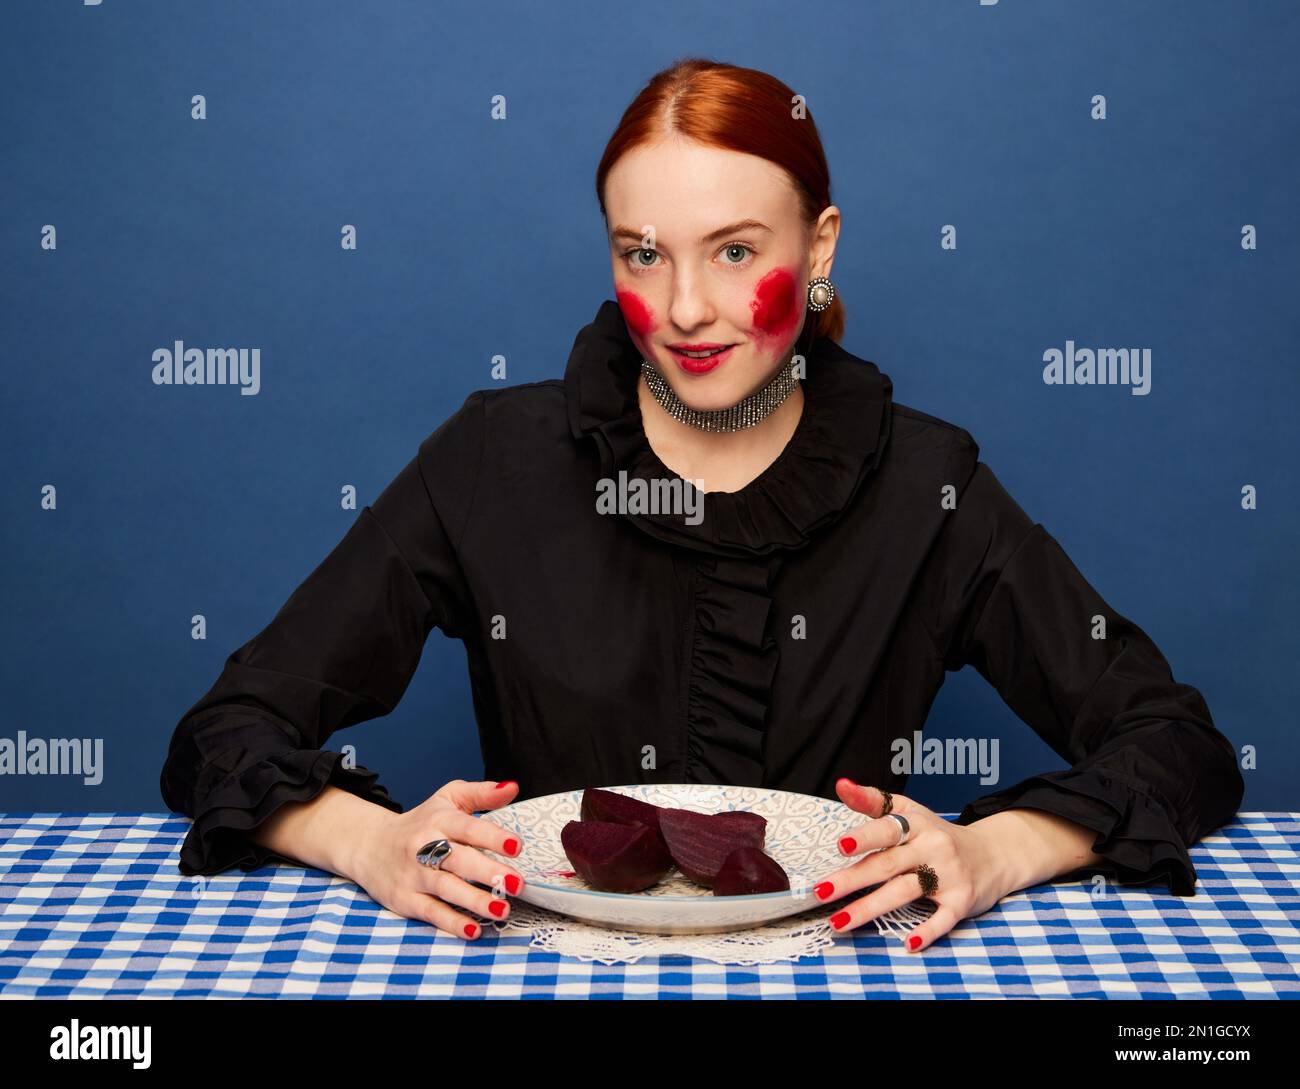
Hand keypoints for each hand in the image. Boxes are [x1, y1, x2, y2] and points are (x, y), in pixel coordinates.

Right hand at [348, 778, 526, 940]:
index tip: (516, 846)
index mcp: (439, 820)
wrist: (369, 845)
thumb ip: (481, 793)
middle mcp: (424, 846)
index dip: (492, 837)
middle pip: (459, 860)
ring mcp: (414, 874)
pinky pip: (430, 912)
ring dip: (475, 901)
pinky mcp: (405, 899)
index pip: (468, 827)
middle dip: (488, 872)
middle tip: (517, 883)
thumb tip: (513, 788)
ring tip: (502, 909)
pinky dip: (451, 922)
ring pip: (446, 888)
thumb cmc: (420, 822)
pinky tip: (473, 929)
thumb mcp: (447, 799)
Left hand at [811, 779, 1014, 951]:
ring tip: (839, 921)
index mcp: (918, 824)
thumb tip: (841, 785)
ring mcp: (948, 875)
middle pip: (887, 864)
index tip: (840, 846)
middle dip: (852, 879)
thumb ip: (874, 801)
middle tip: (820, 892)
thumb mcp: (910, 811)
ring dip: (870, 908)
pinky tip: (907, 943)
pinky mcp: (961, 901)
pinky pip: (943, 919)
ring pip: (905, 892)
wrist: (992, 854)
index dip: (864, 837)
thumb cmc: (937, 834)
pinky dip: (927, 931)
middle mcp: (933, 847)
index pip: (888, 828)